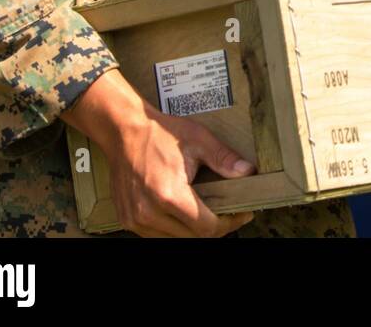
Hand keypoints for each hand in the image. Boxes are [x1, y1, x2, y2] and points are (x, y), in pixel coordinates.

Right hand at [108, 108, 257, 236]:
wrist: (122, 130)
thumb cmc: (159, 133)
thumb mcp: (197, 140)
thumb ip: (223, 158)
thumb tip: (247, 171)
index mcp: (169, 194)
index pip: (206, 227)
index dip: (229, 223)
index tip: (241, 214)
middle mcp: (149, 212)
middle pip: (193, 237)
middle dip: (216, 229)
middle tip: (229, 214)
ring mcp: (136, 219)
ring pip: (175, 240)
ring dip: (194, 231)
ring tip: (208, 215)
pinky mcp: (127, 219)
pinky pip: (157, 236)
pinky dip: (174, 230)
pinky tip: (184, 215)